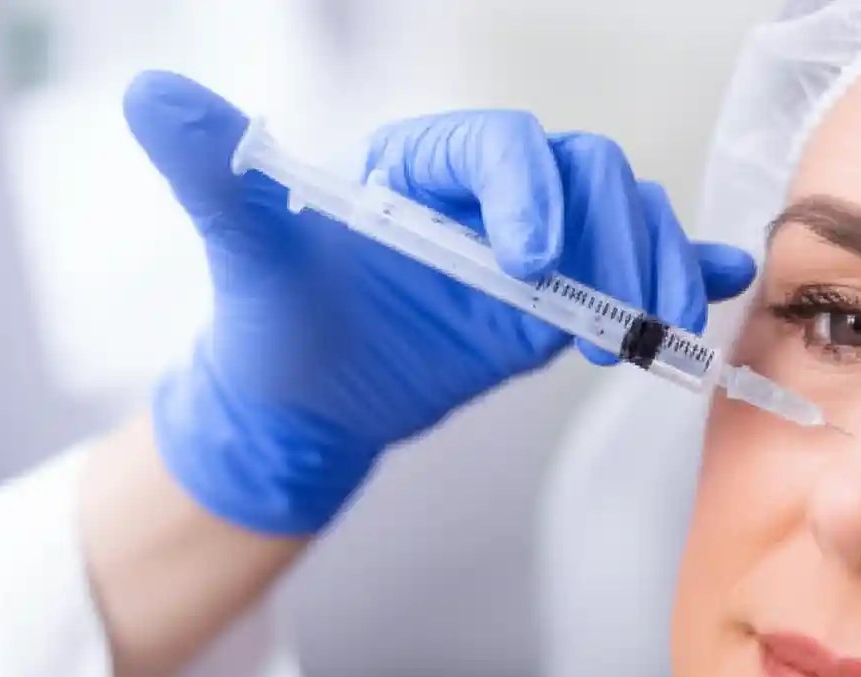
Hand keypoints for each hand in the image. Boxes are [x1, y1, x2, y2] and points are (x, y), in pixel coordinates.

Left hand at [124, 71, 755, 533]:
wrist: (309, 398)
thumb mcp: (244, 251)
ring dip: (658, 261)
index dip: (527, 190)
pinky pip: (634, 268)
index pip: (502, 143)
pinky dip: (684, 269)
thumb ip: (213, 176)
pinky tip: (714, 285)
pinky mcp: (557, 295)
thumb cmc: (275, 320)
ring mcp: (534, 243)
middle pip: (587, 173)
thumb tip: (146, 93)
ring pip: (625, 217)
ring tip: (660, 326)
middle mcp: (490, 191)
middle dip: (616, 234)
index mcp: (424, 161)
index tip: (520, 267)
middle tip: (612, 313)